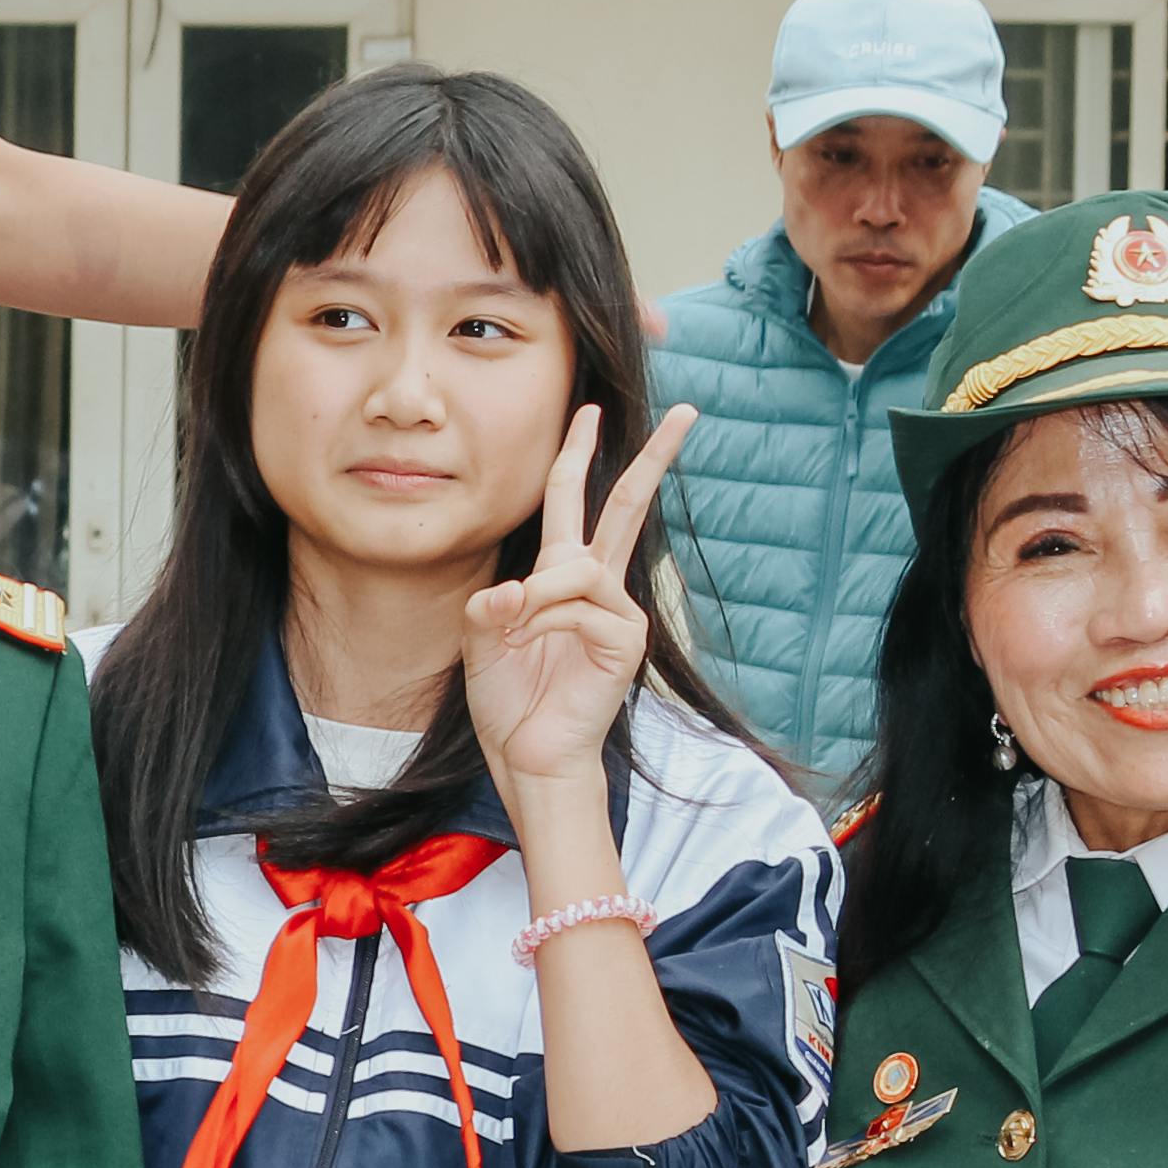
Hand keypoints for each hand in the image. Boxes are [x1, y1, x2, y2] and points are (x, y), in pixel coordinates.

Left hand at [461, 406, 676, 798]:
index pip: (579, 503)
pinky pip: (577, 607)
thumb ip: (493, 601)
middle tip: (686, 410)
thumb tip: (519, 590)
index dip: (581, 456)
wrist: (529, 756)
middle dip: (653, 458)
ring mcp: (619, 611)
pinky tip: (527, 647)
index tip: (591, 412)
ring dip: (533, 598)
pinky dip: (541, 624)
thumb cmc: (509, 700)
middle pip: (629, 506)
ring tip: (511, 632)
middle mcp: (599, 586)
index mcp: (564, 579)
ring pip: (576, 569)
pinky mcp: (627, 639)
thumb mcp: (481, 637)